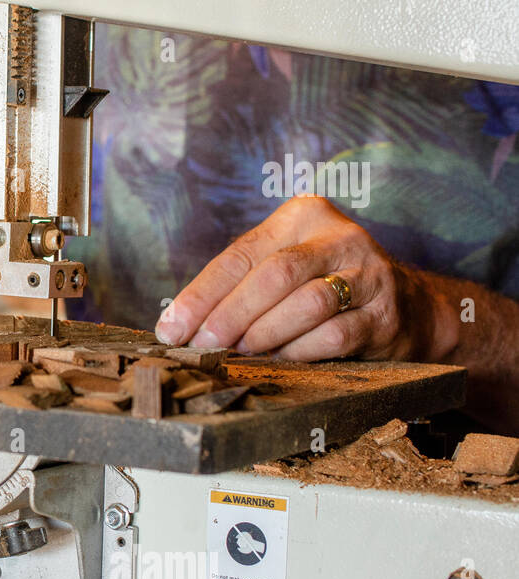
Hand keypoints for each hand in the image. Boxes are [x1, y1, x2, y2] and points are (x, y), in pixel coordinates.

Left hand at [154, 194, 445, 361]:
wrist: (407, 307)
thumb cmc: (322, 286)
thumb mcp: (282, 269)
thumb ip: (236, 287)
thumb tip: (176, 327)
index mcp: (303, 217)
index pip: (240, 255)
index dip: (201, 295)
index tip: (171, 330)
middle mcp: (339, 238)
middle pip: (273, 275)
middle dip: (230, 315)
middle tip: (204, 346)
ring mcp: (369, 274)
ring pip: (306, 303)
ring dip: (265, 334)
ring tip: (240, 353)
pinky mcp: (385, 314)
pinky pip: (334, 336)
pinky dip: (299, 352)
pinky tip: (279, 361)